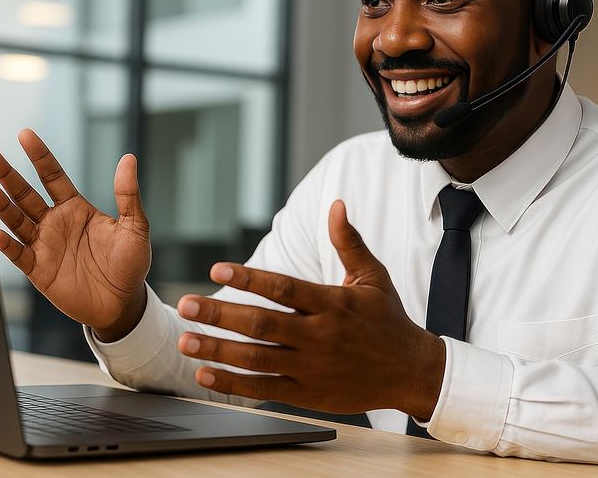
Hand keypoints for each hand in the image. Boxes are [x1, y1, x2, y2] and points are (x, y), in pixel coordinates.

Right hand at [0, 129, 150, 341]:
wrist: (123, 303)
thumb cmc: (130, 264)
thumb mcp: (135, 227)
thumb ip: (128, 195)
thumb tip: (129, 159)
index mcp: (75, 208)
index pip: (52, 176)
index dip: (39, 156)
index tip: (25, 134)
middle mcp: (55, 223)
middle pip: (25, 193)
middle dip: (7, 173)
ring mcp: (44, 245)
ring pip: (16, 220)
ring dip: (2, 205)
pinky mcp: (38, 270)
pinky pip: (19, 254)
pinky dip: (7, 244)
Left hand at [175, 200, 445, 418]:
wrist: (411, 371)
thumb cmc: (388, 319)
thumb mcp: (373, 277)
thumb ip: (349, 242)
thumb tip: (336, 205)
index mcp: (331, 303)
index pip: (283, 288)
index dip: (249, 278)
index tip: (217, 268)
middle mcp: (319, 335)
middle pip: (262, 324)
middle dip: (220, 313)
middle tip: (186, 304)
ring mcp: (312, 367)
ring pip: (257, 358)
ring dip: (218, 350)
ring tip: (185, 340)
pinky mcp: (308, 393)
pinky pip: (265, 388)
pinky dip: (233, 384)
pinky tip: (205, 374)